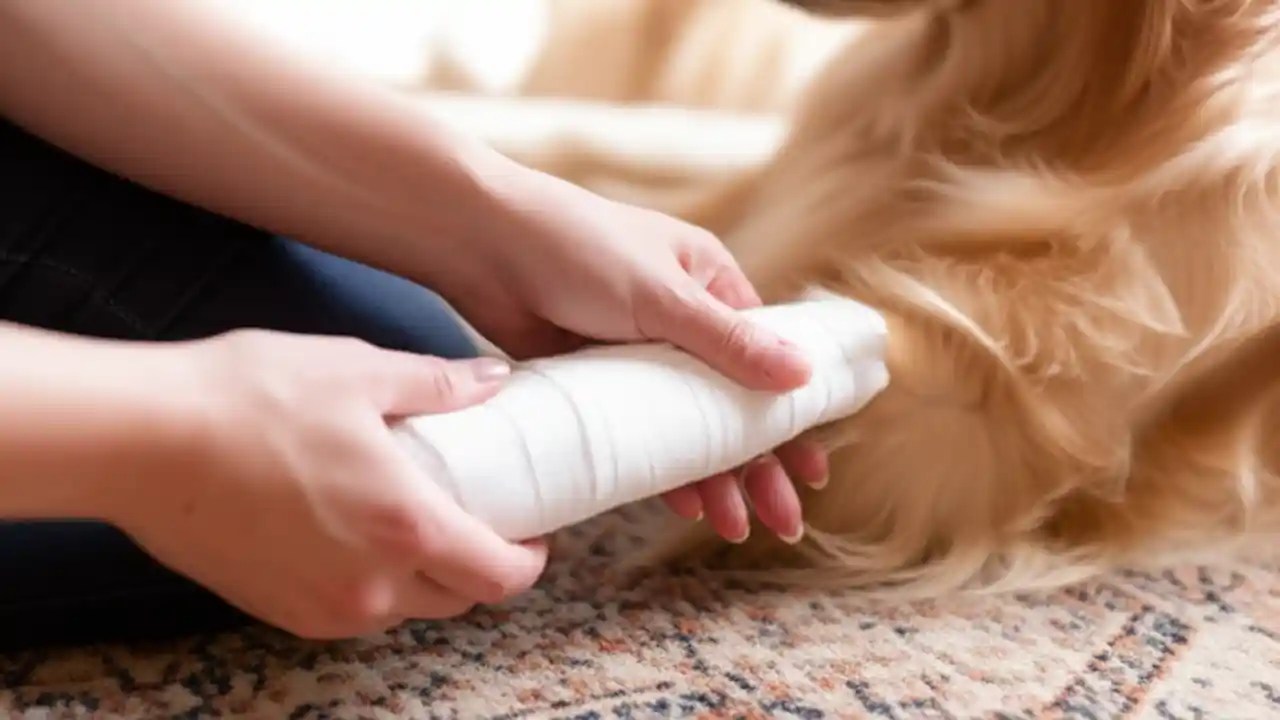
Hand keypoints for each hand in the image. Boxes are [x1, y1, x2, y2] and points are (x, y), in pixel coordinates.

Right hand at [108, 330, 546, 640]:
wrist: (140, 439)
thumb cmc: (249, 398)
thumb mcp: (358, 369)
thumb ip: (438, 383)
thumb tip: (493, 380)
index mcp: (406, 526)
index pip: (501, 576)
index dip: (530, 561)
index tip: (533, 534)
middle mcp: (371, 584)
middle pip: (458, 599)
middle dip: (480, 567)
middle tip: (477, 520)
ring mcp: (320, 605)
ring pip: (403, 610)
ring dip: (424, 577)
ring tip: (412, 522)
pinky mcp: (275, 609)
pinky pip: (348, 611)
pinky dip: (369, 585)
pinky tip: (352, 537)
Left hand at [433, 170, 828, 543]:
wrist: (482, 246)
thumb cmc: (578, 247)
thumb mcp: (662, 296)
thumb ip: (729, 341)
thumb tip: (802, 375)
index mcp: (711, 284)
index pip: (769, 360)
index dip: (793, 417)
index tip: (812, 469)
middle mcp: (683, 321)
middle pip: (734, 405)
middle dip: (760, 465)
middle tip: (781, 521)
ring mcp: (639, 355)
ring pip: (689, 428)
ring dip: (715, 476)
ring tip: (732, 526)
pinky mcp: (598, 380)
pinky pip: (642, 433)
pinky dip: (664, 468)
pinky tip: (685, 504)